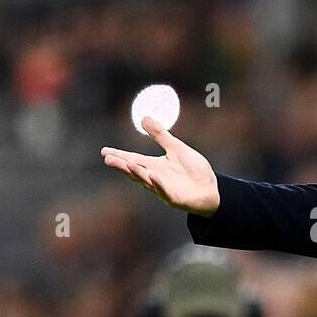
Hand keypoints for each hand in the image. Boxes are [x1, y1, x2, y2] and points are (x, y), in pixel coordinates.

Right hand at [101, 118, 219, 216]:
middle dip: (122, 165)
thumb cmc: (193, 171)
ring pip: (148, 182)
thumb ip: (160, 135)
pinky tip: (153, 176)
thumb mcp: (176, 148)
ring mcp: (165, 190)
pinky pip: (166, 192)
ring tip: (127, 164)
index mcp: (155, 167)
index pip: (134, 159)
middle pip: (136, 171)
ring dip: (138, 173)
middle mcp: (156, 179)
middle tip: (107, 159)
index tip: (104, 152)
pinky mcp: (176, 199)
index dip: (119, 156)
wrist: (212, 190)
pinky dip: (159, 184)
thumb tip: (143, 118)